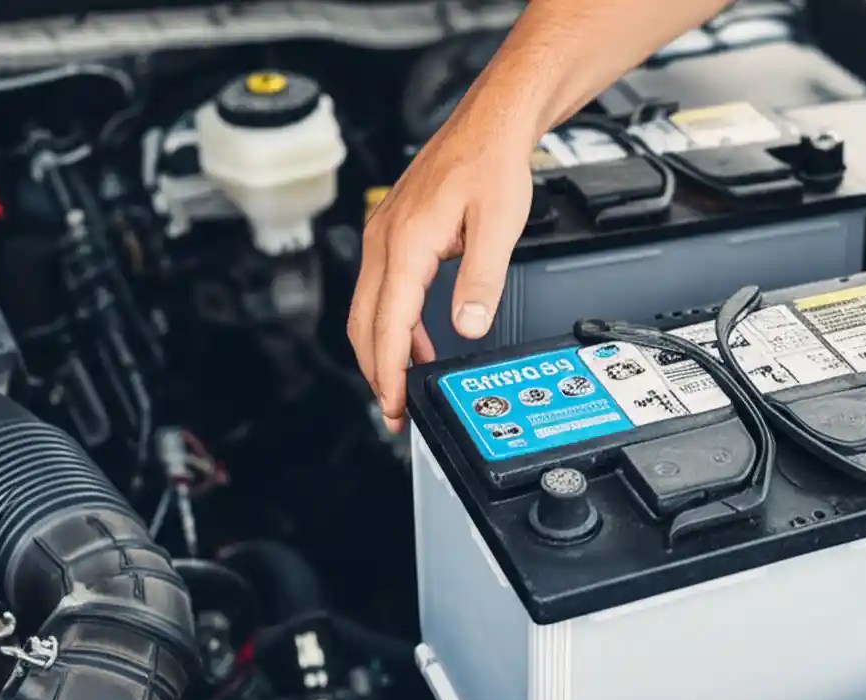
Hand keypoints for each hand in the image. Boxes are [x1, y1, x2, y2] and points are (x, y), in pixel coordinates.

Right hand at [347, 105, 534, 432]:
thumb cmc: (492, 165)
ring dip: (384, 349)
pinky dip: (394, 322)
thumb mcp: (499, 227)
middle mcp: (385, 239)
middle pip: (365, 323)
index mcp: (407, 242)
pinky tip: (417, 338)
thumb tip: (467, 327)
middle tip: (395, 410)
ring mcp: (384, 234)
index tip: (396, 405)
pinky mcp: (393, 232)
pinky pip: (382, 288)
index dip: (390, 372)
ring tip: (407, 383)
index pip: (388, 324)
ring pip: (369, 308)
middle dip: (377, 371)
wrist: (489, 124)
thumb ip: (482, 281)